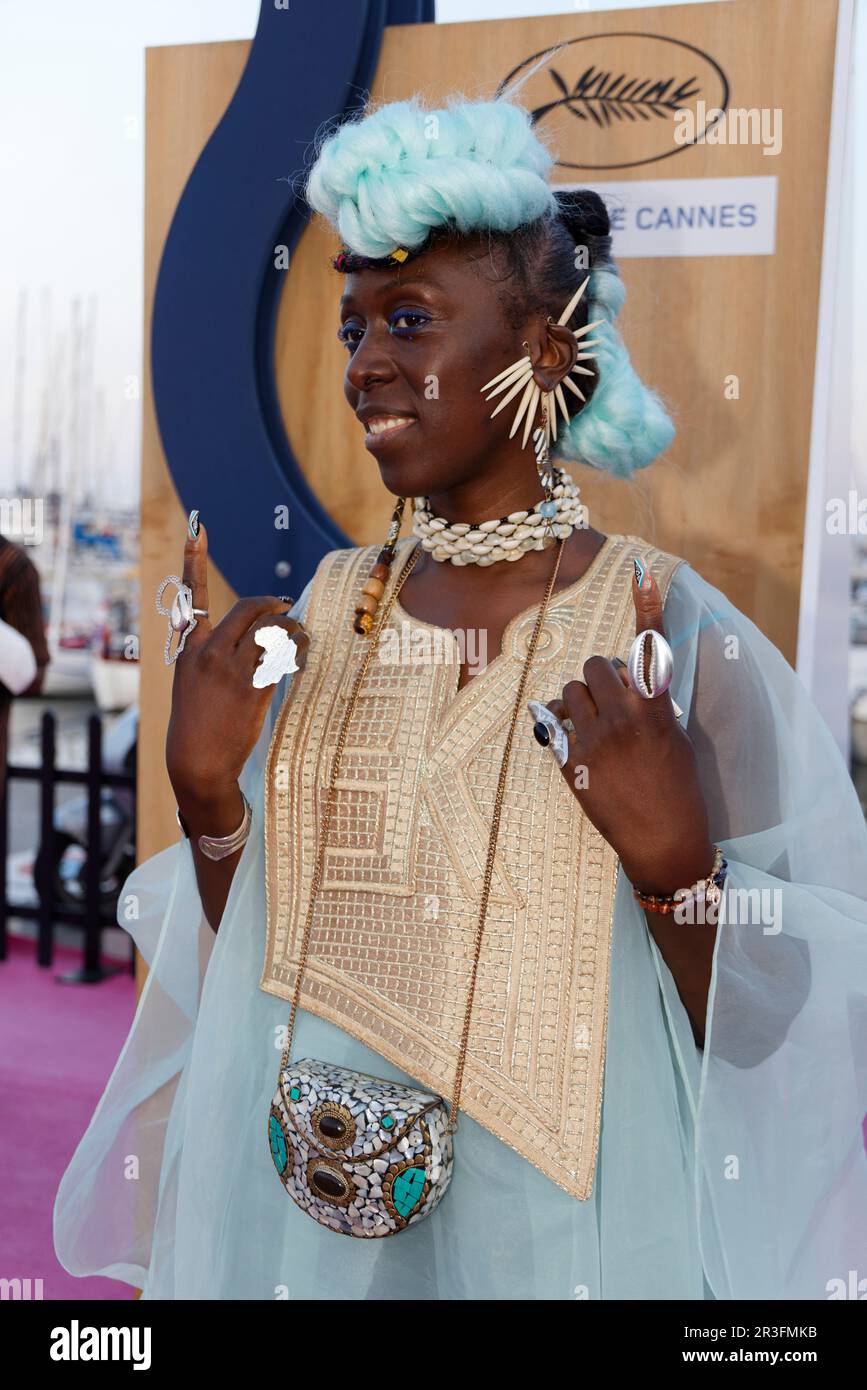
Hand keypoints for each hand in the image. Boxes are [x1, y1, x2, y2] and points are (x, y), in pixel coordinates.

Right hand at [165, 515, 309, 799]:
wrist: (197, 761)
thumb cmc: (195, 721)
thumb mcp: (189, 680)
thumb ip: (209, 652)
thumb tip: (241, 632)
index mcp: (190, 648)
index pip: (192, 596)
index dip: (194, 559)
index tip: (196, 528)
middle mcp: (210, 653)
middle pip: (250, 609)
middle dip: (273, 605)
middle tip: (286, 608)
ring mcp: (232, 671)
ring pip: (274, 632)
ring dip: (294, 629)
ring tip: (299, 636)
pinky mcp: (254, 690)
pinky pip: (284, 657)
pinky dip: (298, 649)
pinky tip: (302, 652)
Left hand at [541, 558, 713, 896]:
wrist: (663, 841)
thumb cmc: (677, 789)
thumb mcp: (676, 741)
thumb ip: (652, 706)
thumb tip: (627, 682)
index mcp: (656, 710)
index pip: (651, 650)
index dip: (647, 605)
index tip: (640, 568)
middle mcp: (623, 719)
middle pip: (594, 667)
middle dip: (599, 676)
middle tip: (610, 699)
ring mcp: (594, 741)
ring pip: (568, 692)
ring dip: (577, 699)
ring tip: (593, 724)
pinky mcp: (570, 763)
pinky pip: (550, 723)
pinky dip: (559, 725)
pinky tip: (572, 739)